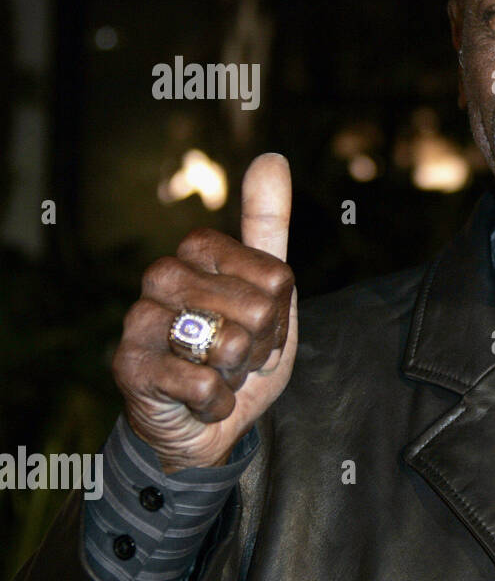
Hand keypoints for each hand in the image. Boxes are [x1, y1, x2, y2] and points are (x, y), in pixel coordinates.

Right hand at [112, 154, 296, 472]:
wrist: (201, 423)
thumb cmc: (238, 353)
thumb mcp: (269, 291)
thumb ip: (268, 226)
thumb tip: (272, 157)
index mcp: (197, 251)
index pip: (277, 275)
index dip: (281, 313)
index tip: (261, 326)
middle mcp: (161, 275)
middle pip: (259, 308)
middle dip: (262, 346)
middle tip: (239, 356)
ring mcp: (139, 319)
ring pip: (229, 342)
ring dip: (238, 373)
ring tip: (218, 372)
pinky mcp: (127, 366)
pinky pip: (201, 383)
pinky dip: (216, 401)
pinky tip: (201, 399)